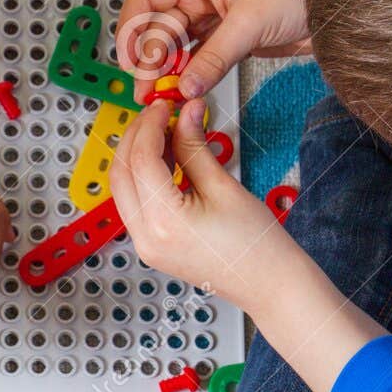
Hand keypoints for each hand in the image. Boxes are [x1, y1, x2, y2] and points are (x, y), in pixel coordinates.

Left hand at [107, 99, 280, 308]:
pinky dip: (143, 177)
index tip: (165, 106)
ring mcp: (145, 245)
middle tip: (159, 114)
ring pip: (122, 188)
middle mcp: (145, 238)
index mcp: (163, 222)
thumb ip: (195, 146)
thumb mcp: (224, 186)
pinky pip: (134, 204)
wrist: (270, 285)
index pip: (141, 159)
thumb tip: (185, 114)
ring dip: (137, 156)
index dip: (151, 125)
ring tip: (165, 133)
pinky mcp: (151, 246)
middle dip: (136, 136)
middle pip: (121, 173)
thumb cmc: (258, 246)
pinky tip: (165, 159)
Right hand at [115, 0, 308, 102]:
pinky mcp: (225, 40)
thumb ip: (214, 57)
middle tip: (147, 89)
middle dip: (148, 60)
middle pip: (156, 29)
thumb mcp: (249, 23)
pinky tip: (184, 89)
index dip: (131, 31)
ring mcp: (211, 20)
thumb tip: (186, 86)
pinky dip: (188, 74)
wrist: (332, 7)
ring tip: (162, 94)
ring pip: (174, 47)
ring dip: (166, 70)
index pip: (145, 1)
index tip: (130, 63)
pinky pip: (196, 59)